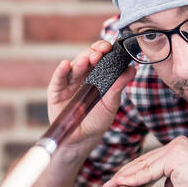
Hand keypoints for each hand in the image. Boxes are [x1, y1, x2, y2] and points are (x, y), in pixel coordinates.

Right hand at [47, 39, 136, 153]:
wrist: (82, 139)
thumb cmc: (97, 120)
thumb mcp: (111, 103)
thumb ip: (118, 86)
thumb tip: (132, 69)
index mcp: (97, 74)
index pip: (100, 56)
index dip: (103, 50)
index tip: (109, 47)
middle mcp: (82, 75)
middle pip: (86, 57)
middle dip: (92, 53)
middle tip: (99, 54)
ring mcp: (68, 81)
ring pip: (74, 66)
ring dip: (80, 61)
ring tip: (86, 60)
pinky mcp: (56, 90)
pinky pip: (58, 78)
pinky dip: (61, 71)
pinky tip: (65, 65)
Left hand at [103, 136, 187, 186]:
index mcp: (176, 151)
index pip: (147, 163)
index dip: (129, 175)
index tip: (115, 185)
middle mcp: (175, 145)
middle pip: (142, 163)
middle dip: (123, 176)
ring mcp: (175, 148)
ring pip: (143, 166)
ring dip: (125, 178)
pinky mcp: (174, 155)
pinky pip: (149, 170)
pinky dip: (134, 179)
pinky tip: (121, 185)